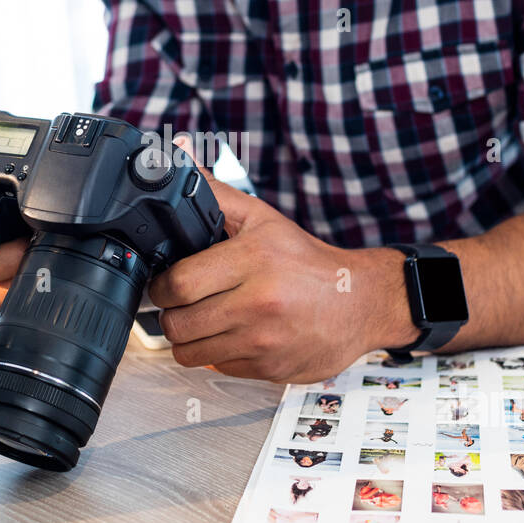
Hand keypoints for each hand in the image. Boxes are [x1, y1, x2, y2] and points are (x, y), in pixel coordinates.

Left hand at [148, 141, 412, 382]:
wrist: (361, 302)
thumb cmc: (306, 261)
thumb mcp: (262, 218)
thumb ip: (214, 192)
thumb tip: (177, 154)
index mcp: (252, 260)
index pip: (178, 285)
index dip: (162, 286)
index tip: (167, 283)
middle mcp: (258, 303)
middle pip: (177, 325)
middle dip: (172, 314)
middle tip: (185, 303)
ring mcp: (263, 340)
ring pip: (191, 353)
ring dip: (191, 338)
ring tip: (206, 320)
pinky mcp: (269, 369)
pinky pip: (217, 367)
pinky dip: (218, 354)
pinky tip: (234, 335)